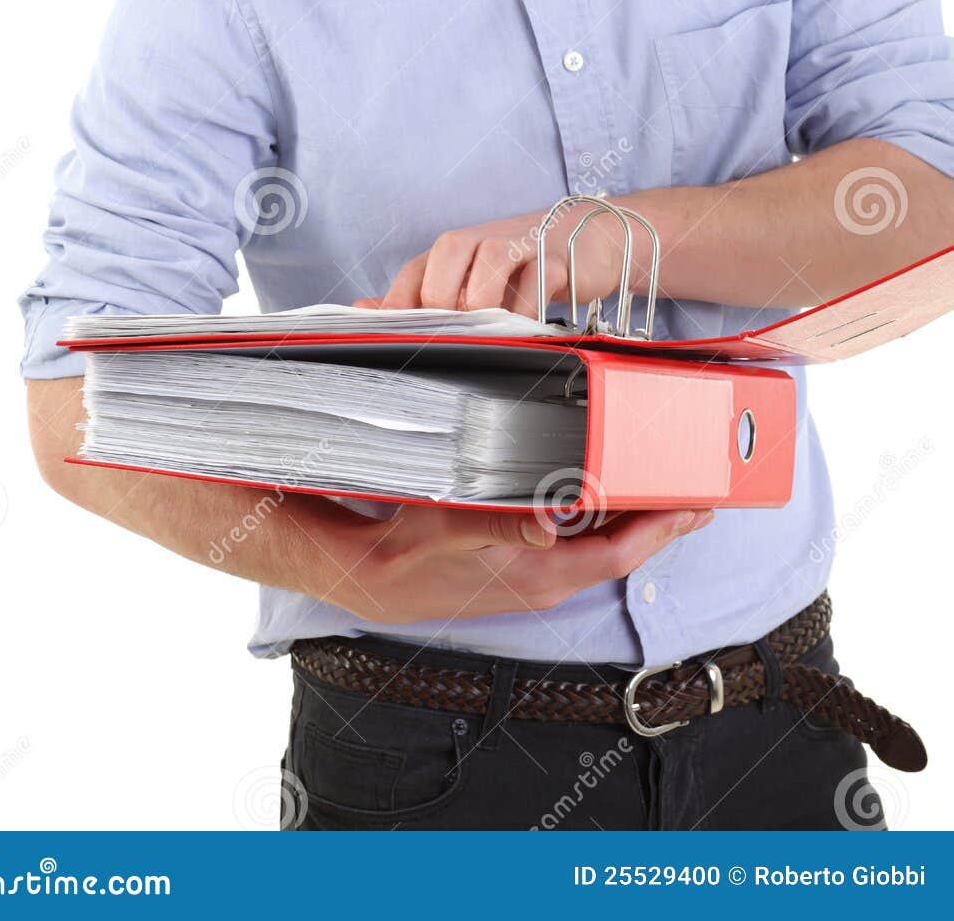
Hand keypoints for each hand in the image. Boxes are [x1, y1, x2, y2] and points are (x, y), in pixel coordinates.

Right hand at [329, 503, 714, 621]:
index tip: (696, 504)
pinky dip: (603, 524)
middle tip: (701, 494)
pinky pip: (579, 549)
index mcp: (539, 573)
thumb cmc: (408, 548)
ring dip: (636, 523)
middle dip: (663, 523)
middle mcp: (546, 581)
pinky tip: (606, 500)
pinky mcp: (523, 573)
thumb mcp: (447, 525)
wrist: (373, 579)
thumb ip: (496, 523)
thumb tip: (546, 527)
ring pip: (602, 550)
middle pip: (621, 552)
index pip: (619, 552)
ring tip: (665, 491)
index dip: (662, 529)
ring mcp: (536, 580)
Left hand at [356, 204, 633, 316]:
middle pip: (438, 289)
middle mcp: (476, 242)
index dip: (403, 315)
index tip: (407, 344)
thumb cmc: (522, 264)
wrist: (589, 237)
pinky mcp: (554, 262)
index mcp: (450, 248)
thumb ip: (418, 294)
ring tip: (500, 329)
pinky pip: (530, 296)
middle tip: (466, 336)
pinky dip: (525, 318)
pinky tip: (531, 324)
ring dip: (485, 321)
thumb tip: (362, 307)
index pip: (410, 280)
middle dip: (447, 323)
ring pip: (480, 294)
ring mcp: (515, 249)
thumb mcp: (469, 276)